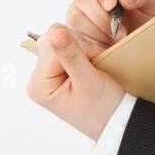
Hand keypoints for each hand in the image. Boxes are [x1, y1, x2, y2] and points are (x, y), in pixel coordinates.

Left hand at [26, 23, 126, 142]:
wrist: (115, 123)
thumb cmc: (104, 109)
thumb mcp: (89, 80)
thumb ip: (71, 55)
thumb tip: (55, 32)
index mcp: (40, 85)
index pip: (53, 44)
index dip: (79, 47)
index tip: (96, 60)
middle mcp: (39, 79)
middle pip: (52, 39)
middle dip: (78, 46)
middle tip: (94, 64)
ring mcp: (47, 74)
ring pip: (59, 38)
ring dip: (81, 47)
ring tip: (93, 66)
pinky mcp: (57, 70)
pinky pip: (65, 46)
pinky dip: (81, 50)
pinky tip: (89, 64)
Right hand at [69, 0, 154, 44]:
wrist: (142, 46)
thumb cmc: (145, 20)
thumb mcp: (153, 2)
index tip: (112, 4)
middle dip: (102, 16)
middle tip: (120, 30)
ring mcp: (78, 12)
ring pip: (76, 16)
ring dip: (99, 31)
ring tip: (117, 39)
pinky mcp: (74, 32)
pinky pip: (75, 36)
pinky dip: (93, 43)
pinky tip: (107, 47)